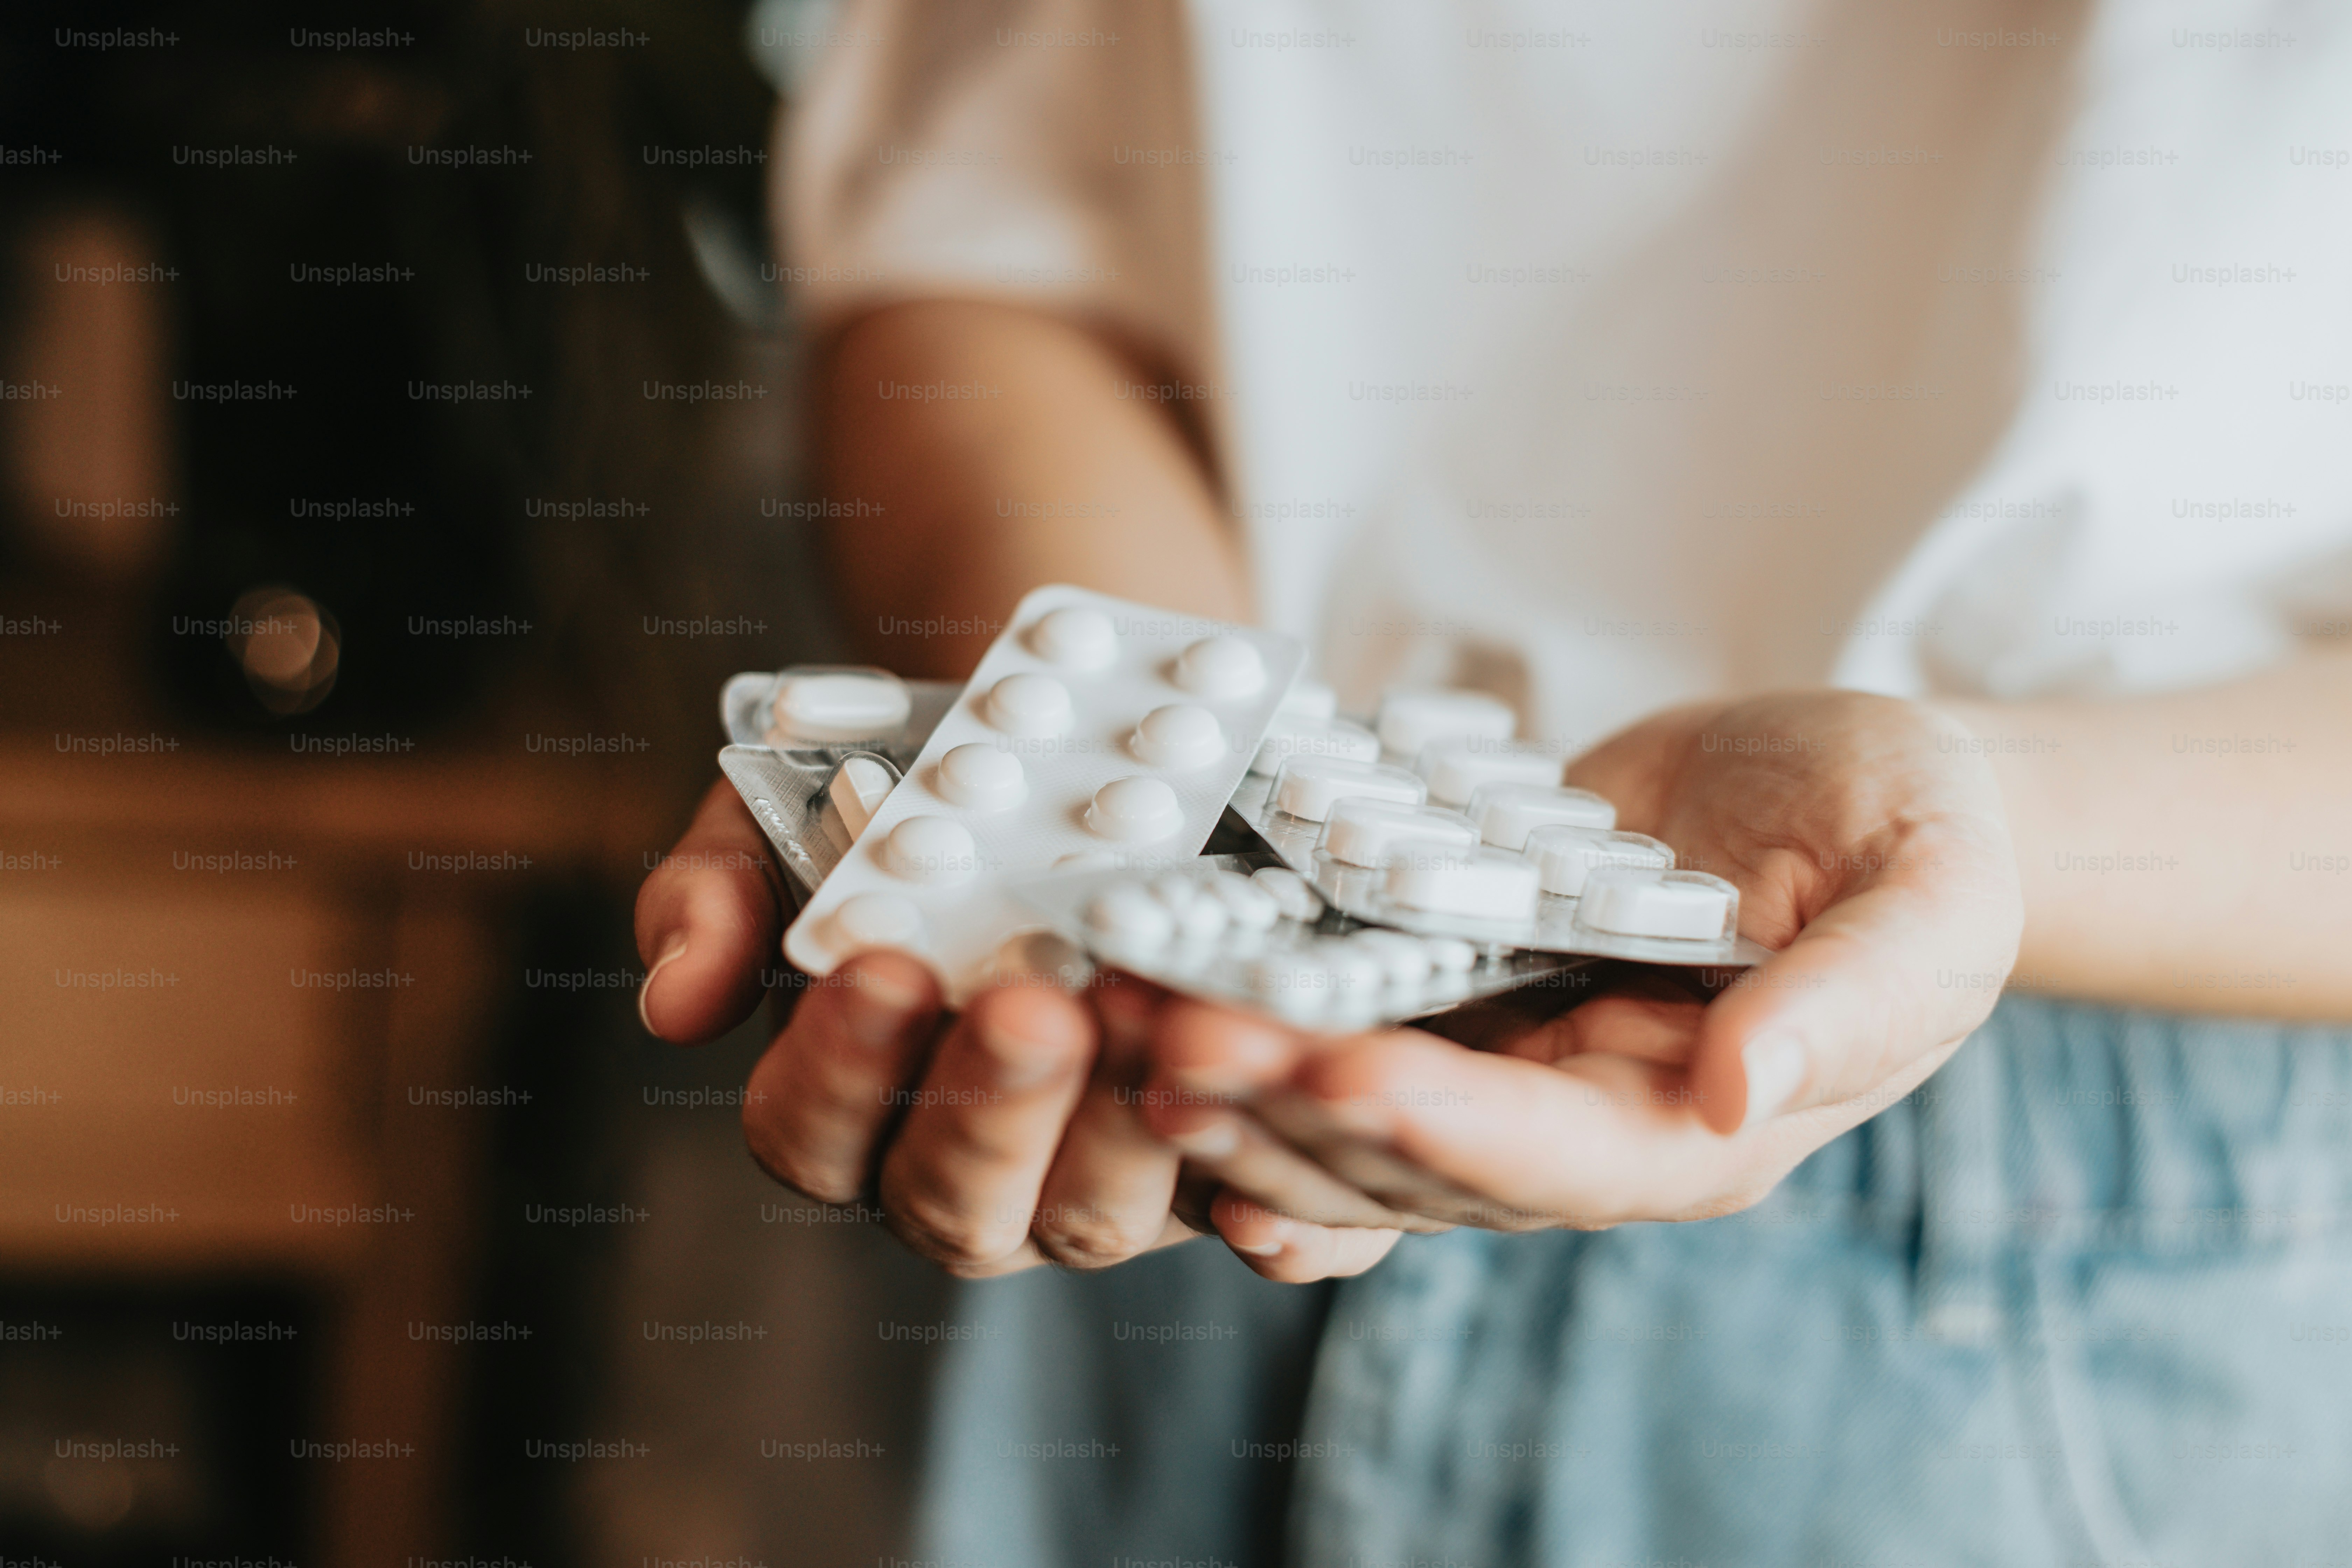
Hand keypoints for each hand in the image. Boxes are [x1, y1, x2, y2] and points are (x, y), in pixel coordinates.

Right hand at [633, 780, 1394, 1277]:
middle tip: (1033, 1002)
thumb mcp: (789, 805)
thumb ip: (722, 895)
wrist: (1061, 725)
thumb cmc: (906, 782)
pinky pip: (1263, 1229)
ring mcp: (1103, 1178)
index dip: (839, 1065)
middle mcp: (971, 1164)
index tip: (877, 966)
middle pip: (960, 1203)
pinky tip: (1279, 1169)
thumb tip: (675, 1000)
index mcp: (853, 1102)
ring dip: (1130, 1128)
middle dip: (994, 1106)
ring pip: (1101, 1215)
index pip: (815, 1132)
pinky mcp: (1225, 1164)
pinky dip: (1281, 1222)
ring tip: (1155, 1015)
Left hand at [1138, 690, 2023, 1239]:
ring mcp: (1508, 1071)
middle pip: (1415, 1152)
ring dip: (1233, 1077)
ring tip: (1117, 1019)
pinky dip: (1245, 1035)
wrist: (1843, 787)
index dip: (1442, 1120)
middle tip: (1160, 1037)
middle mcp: (1585, 1127)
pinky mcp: (1456, 1002)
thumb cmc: (1916, 834)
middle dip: (1285, 1101)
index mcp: (1699, 1128)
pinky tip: (1145, 1007)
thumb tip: (1737, 1089)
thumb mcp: (1930, 892)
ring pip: (1345, 1116)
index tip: (1332, 1064)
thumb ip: (1855, 996)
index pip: (1552, 1154)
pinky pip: (1334, 1044)